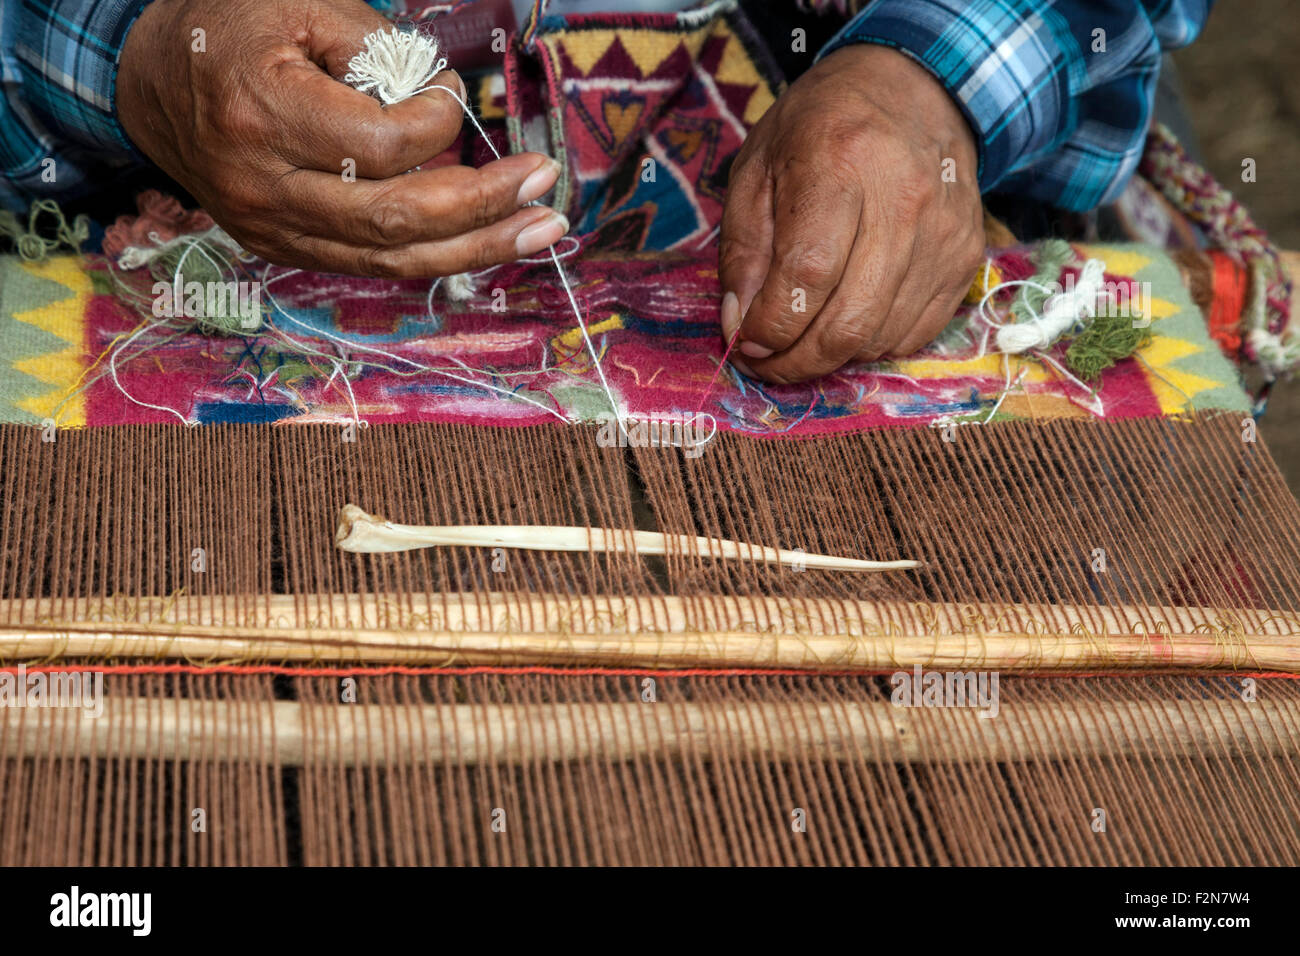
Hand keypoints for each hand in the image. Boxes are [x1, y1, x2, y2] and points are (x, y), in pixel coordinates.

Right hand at [117, 0, 567, 276]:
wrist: (152, 80)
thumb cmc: (231, 27)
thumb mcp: (301, 5)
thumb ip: (376, 51)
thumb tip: (441, 104)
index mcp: (263, 113)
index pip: (379, 146)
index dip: (436, 123)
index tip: (450, 91)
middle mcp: (264, 186)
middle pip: (393, 218)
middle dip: (482, 206)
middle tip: (544, 186)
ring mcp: (270, 228)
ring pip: (389, 258)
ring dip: (476, 248)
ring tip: (541, 229)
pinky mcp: (282, 249)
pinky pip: (370, 265)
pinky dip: (434, 256)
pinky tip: (487, 243)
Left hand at [718, 45, 984, 382]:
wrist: (917, 87)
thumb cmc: (823, 125)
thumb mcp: (759, 167)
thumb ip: (743, 250)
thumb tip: (740, 326)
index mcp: (840, 164)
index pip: (806, 276)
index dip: (771, 327)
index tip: (745, 343)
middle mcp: (902, 202)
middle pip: (849, 321)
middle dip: (797, 361)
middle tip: (766, 364)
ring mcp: (942, 234)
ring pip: (881, 336)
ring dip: (832, 360)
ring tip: (799, 347)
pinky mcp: (964, 259)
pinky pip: (916, 333)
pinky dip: (872, 346)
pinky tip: (845, 328)